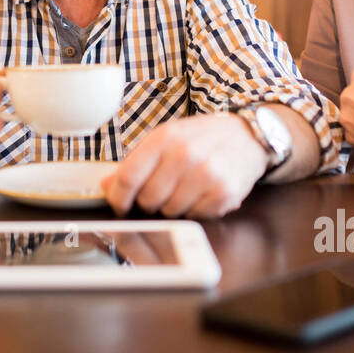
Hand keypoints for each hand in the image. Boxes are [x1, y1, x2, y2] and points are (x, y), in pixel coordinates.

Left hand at [101, 113, 266, 218]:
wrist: (248, 136)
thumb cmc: (202, 138)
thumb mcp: (167, 138)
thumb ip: (136, 161)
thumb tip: (105, 184)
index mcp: (164, 138)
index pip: (128, 177)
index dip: (118, 196)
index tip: (119, 203)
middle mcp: (184, 155)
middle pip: (147, 199)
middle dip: (150, 200)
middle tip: (163, 188)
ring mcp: (205, 175)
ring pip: (169, 211)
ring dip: (174, 205)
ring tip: (187, 187)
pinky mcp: (223, 193)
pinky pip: (194, 216)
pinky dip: (196, 209)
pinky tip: (204, 192)